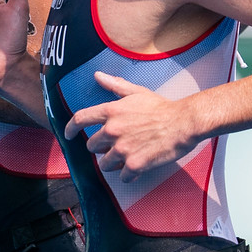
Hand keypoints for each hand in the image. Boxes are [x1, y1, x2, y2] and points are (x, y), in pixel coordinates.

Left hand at [65, 73, 205, 175]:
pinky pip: (122, 176)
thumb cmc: (162, 107)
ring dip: (113, 163)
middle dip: (101, 148)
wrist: (183, 123)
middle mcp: (112, 131)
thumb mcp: (137, 92)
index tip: (68, 135)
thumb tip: (98, 76)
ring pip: (104, 163)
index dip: (70, 129)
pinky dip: (129, 174)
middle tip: (114, 146)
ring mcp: (122, 149)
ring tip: (125, 158)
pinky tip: (137, 169)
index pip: (80, 119)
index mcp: (111, 111)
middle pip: (92, 146)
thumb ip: (115, 85)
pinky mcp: (134, 164)